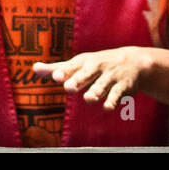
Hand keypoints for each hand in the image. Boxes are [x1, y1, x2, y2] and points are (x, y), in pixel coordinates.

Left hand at [34, 47, 148, 111]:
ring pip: (102, 85)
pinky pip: (117, 95)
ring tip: (89, 98)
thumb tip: (34, 69)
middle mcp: (97, 68)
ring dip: (96, 91)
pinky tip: (107, 107)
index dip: (63, 72)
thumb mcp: (80, 63)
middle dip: (78, 80)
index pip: (72, 66)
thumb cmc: (98, 65)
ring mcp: (111, 77)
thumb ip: (58, 68)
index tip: (55, 76)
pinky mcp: (123, 87)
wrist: (134, 61)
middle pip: (86, 74)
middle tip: (69, 86)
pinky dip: (113, 101)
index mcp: (84, 62)